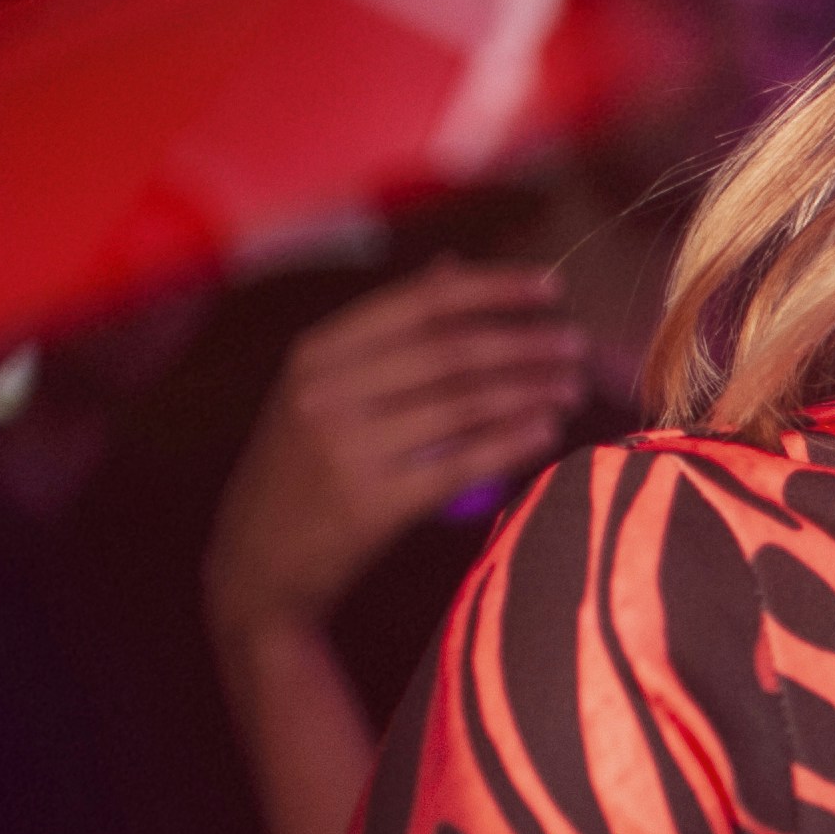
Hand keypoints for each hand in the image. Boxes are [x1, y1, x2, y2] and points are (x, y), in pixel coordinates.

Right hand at [205, 261, 585, 633]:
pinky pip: (459, 464)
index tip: (550, 287)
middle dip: (525, 343)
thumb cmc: (301, 468)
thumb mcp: (322, 388)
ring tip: (574, 387)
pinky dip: (510, 443)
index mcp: (317, 352)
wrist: (256, 565)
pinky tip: (547, 431)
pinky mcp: (369, 503)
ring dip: (529, 390)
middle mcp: (327, 392)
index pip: (420, 303)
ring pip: (461, 404)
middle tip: (578, 344)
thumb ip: (387, 330)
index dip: (493, 289)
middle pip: (450, 351)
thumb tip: (452, 267)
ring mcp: (345, 447)